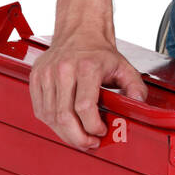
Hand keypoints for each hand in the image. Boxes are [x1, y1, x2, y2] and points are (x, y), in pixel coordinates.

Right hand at [29, 29, 148, 150]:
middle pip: (64, 116)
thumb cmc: (99, 51)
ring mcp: (47, 72)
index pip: (85, 106)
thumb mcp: (123, 66)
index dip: (93, 126)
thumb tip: (139, 104)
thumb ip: (135, 87)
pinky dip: (51, 123)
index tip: (101, 132)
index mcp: (87, 66)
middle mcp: (64, 68)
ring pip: (50, 116)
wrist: (80, 31)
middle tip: (89, 143)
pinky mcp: (36, 77)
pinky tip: (64, 125)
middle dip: (78, 138)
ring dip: (65, 133)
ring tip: (78, 137)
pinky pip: (40, 110)